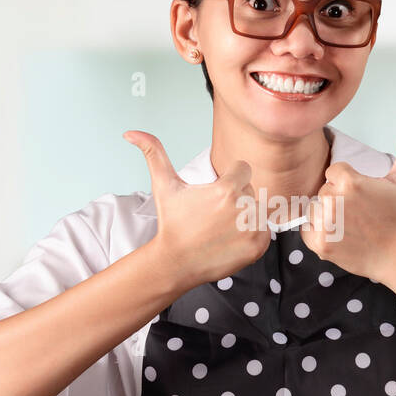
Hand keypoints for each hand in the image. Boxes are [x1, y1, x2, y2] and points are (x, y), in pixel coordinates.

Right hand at [123, 131, 271, 289]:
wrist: (175, 262)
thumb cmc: (172, 223)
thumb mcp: (164, 186)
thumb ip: (153, 153)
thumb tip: (130, 133)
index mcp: (227, 190)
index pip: (243, 169)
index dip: (230, 178)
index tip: (216, 193)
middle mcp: (244, 209)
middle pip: (251, 190)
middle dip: (236, 198)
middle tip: (215, 215)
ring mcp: (253, 229)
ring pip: (259, 209)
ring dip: (246, 215)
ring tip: (223, 226)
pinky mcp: (258, 246)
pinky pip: (265, 231)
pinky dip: (252, 235)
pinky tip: (230, 239)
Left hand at [299, 115, 395, 284]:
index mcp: (349, 181)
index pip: (334, 172)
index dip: (349, 183)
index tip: (364, 197)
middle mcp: (334, 201)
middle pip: (324, 191)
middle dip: (339, 199)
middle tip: (361, 214)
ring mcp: (325, 225)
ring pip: (315, 209)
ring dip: (328, 216)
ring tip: (351, 225)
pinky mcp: (319, 245)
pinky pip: (307, 229)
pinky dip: (319, 233)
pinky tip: (341, 236)